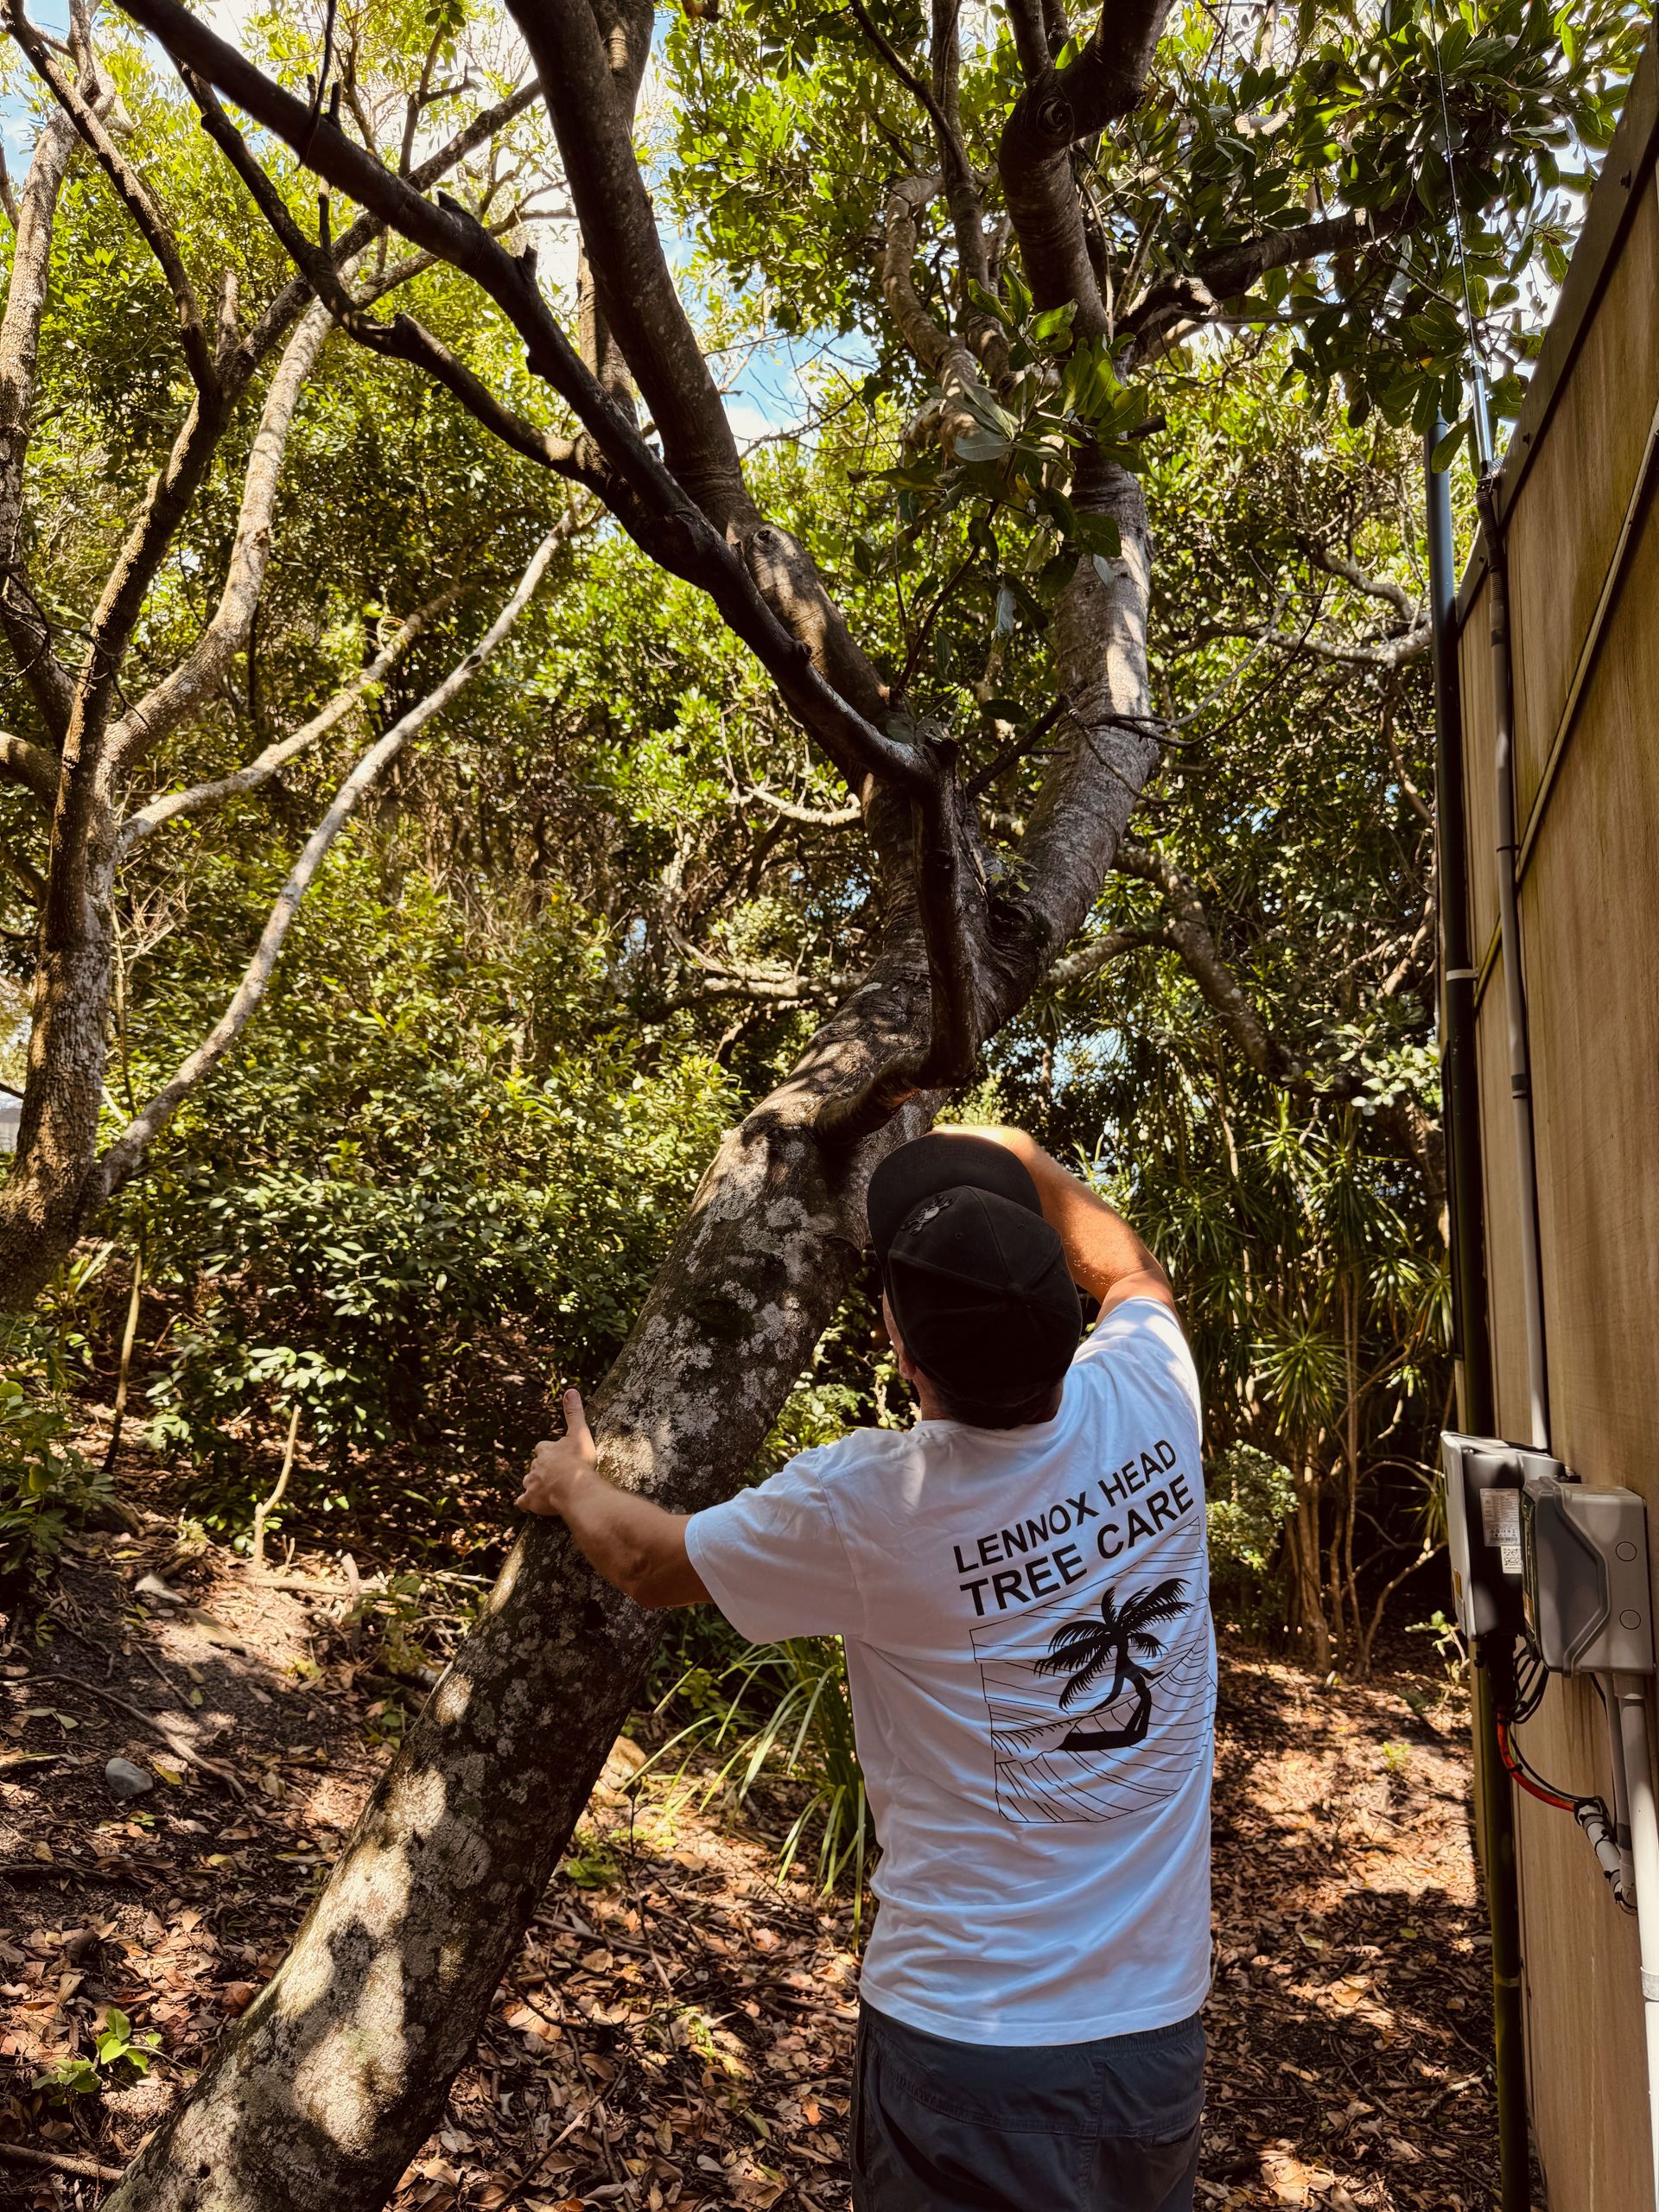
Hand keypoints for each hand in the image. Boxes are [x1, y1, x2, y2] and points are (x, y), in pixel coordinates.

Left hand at [518, 1388, 597, 1517]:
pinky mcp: (530, 1501)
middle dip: (544, 1470)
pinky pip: (523, 1501)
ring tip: (547, 1491)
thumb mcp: (579, 1433)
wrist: (573, 1487)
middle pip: (536, 1466)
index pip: (543, 1448)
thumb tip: (571, 1390)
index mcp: (546, 1450)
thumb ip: (574, 1413)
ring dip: (535, 1485)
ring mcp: (531, 1484)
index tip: (559, 1456)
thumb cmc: (578, 1461)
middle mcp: (535, 1466)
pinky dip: (527, 1502)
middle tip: (557, 1475)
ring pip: (529, 1482)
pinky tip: (531, 1505)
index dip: (550, 1452)